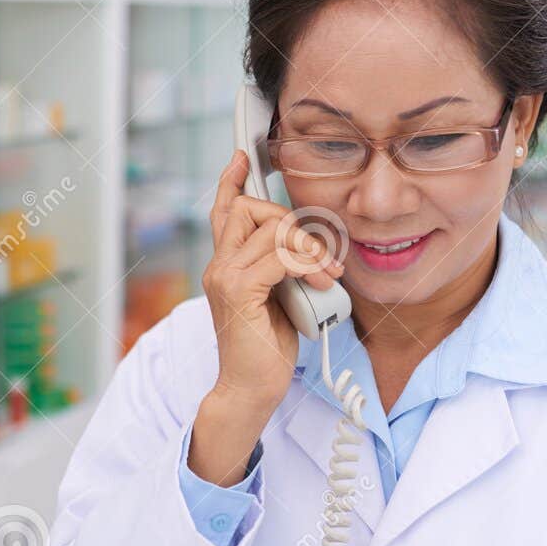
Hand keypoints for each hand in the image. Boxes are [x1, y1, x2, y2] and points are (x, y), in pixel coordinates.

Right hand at [201, 150, 343, 413]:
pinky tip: (320, 284)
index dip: (230, 181)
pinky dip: (306, 265)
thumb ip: (283, 269)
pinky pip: (278, 256)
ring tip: (327, 275)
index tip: (241, 156)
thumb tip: (309, 246)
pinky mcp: (237, 292)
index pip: (223, 211)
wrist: (251, 389)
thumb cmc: (268, 349)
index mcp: (226, 265)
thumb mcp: (281, 297)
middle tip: (321, 255)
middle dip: (291, 220)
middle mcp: (219, 266)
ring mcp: (224, 277)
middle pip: (249, 208)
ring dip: (308, 247)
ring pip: (270, 229)